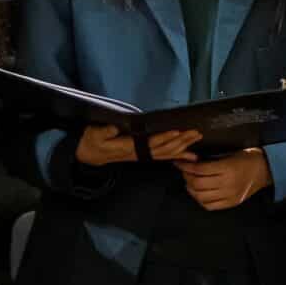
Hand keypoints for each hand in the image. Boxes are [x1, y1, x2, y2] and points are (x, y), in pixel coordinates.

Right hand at [73, 125, 200, 166]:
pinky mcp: (143, 154)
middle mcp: (138, 153)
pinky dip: (178, 155)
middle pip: (163, 149)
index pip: (149, 143)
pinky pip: (163, 156)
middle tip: (195, 132)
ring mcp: (141, 155)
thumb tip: (113, 128)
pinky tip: (190, 155)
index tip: (176, 131)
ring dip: (182, 146)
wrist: (89, 155)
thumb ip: (103, 132)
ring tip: (196, 138)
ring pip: (166, 152)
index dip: (163, 138)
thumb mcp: (93, 136)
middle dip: (180, 141)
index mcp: (128, 148)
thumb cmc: (92, 142)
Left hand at [174, 149, 272, 210]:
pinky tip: (198, 193)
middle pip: (198, 184)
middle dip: (187, 177)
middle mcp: (228, 184)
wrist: (265, 170)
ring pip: (201, 197)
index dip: (186, 167)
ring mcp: (230, 196)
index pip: (200, 170)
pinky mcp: (231, 203)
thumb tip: (190, 162)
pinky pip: (210, 206)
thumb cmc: (246, 158)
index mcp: (228, 168)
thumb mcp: (229, 154)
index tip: (179, 163)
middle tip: (184, 172)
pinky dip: (200, 200)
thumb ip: (211, 160)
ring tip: (190, 182)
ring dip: (191, 189)